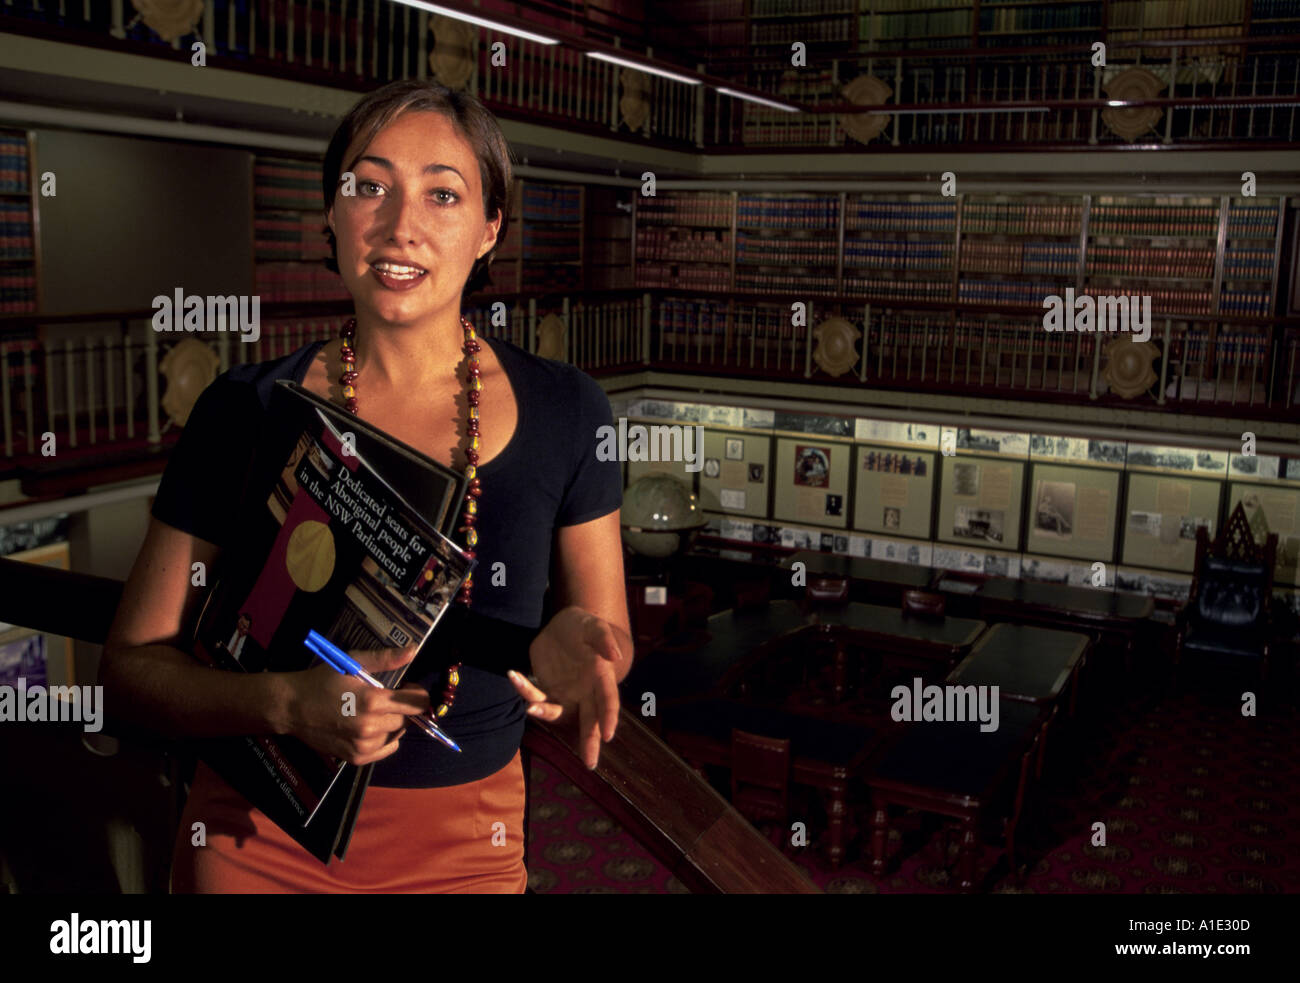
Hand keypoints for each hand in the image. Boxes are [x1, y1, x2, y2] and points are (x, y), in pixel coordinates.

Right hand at [284, 645, 429, 765]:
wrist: (292, 707)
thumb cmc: (322, 681)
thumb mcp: (353, 662)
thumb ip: (386, 658)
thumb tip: (413, 650)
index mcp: (373, 701)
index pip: (417, 703)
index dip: (416, 693)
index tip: (406, 686)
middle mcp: (371, 727)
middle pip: (408, 719)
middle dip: (402, 707)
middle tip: (384, 698)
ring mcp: (364, 745)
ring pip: (397, 734)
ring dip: (392, 722)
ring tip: (372, 712)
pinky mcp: (356, 758)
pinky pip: (387, 748)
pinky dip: (384, 738)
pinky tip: (369, 727)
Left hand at [508, 606, 621, 768]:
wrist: (561, 626)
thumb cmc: (582, 626)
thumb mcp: (593, 625)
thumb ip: (603, 638)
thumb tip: (615, 656)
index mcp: (601, 677)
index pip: (608, 700)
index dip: (609, 717)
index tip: (608, 734)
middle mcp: (585, 691)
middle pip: (589, 720)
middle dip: (590, 741)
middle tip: (590, 762)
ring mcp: (565, 693)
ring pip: (558, 713)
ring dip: (545, 714)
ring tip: (531, 707)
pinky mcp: (546, 689)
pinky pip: (535, 696)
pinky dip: (524, 690)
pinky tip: (513, 675)